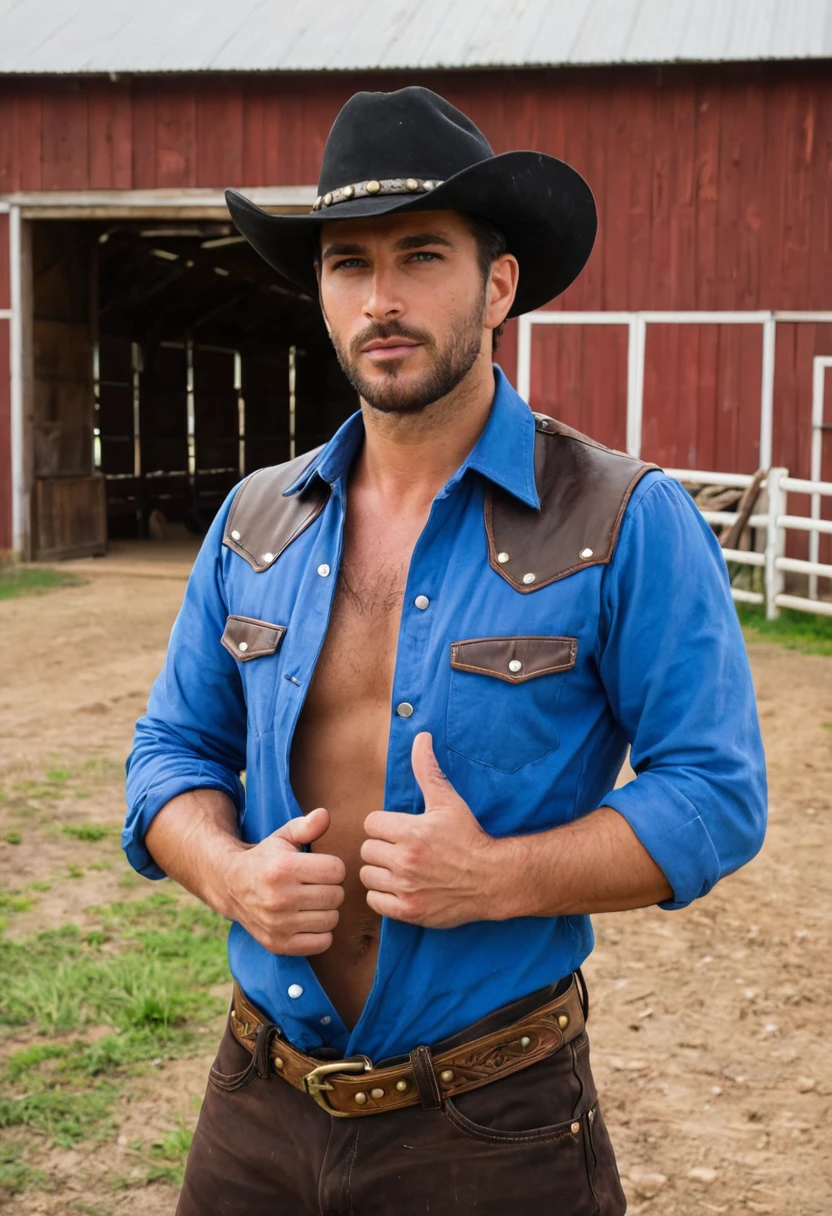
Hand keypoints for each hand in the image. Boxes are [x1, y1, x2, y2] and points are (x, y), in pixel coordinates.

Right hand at [224, 808, 345, 954]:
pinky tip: (308, 919)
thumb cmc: (266, 858)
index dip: (333, 867)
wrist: (231, 886)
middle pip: (336, 896)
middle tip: (316, 884)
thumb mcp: (283, 837)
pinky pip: (323, 942)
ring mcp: (278, 925)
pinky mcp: (279, 944)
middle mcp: (280, 898)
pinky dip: (321, 932)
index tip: (321, 867)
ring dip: (327, 910)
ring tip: (311, 901)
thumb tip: (325, 815)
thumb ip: (306, 825)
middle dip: (331, 887)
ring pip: (332, 919)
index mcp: (283, 869)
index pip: (336, 870)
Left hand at [359, 732, 498, 927]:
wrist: (493, 879)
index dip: (384, 825)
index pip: (371, 823)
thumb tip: (420, 737)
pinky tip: (399, 887)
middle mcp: (405, 860)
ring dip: (379, 871)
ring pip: (368, 875)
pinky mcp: (408, 911)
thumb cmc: (469, 837)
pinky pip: (374, 901)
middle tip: (399, 848)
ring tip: (398, 868)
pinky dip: (382, 895)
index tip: (399, 829)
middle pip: (367, 849)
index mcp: (411, 831)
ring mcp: (406, 888)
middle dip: (381, 847)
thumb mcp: (449, 801)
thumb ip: (428, 770)